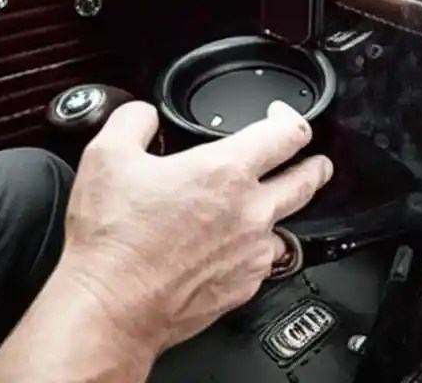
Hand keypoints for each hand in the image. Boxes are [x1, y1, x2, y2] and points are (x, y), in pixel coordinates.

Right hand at [60, 101, 333, 353]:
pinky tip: (238, 246)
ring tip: (277, 204)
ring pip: (289, 223)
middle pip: (307, 180)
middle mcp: (251, 211)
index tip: (279, 115)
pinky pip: (264, 261)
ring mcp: (252, 253)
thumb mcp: (106, 155)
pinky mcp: (244, 286)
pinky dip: (256, 249)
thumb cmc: (113, 239)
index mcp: (227, 171)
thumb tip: (144, 115)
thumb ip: (133, 120)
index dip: (289, 116)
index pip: (288, 133)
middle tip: (315, 160)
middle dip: (315, 164)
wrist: (112, 306)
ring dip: (285, 210)